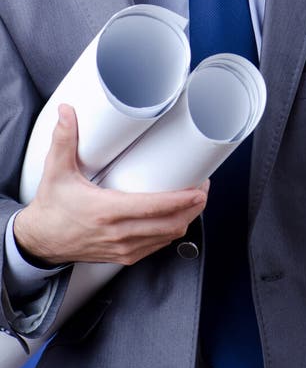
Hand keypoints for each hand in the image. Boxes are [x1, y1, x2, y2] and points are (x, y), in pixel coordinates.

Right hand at [14, 104, 208, 265]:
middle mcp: (119, 233)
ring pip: (168, 237)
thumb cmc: (52, 207)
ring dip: (185, 219)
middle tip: (203, 188)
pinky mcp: (124, 256)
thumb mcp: (56, 171)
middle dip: (193, 208)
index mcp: (108, 211)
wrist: (40, 242)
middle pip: (171, 225)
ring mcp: (124, 248)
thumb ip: (63, 139)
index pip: (155, 208)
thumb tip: (66, 110)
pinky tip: (176, 217)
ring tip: (194, 200)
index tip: (200, 188)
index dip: (182, 200)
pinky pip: (157, 246)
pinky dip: (171, 232)